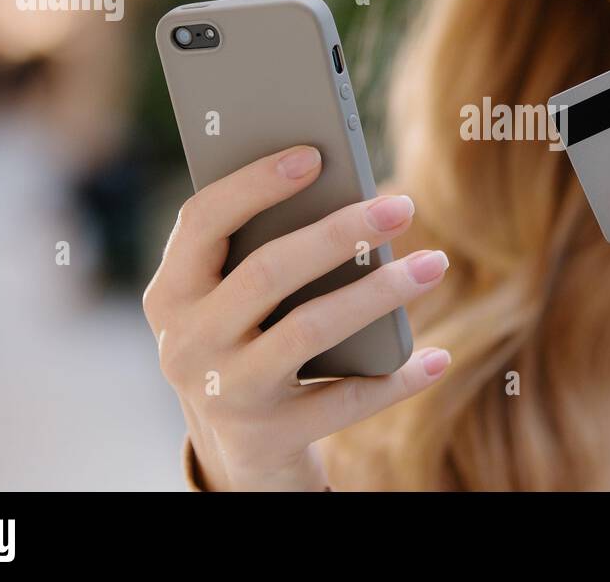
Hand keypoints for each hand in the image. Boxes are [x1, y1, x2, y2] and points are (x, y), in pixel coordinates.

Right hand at [143, 145, 451, 490]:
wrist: (237, 454)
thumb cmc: (250, 345)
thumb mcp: (236, 303)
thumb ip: (263, 251)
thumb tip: (347, 194)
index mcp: (170, 293)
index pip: (201, 221)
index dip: (254, 184)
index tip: (315, 155)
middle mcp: (186, 343)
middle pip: (267, 272)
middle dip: (339, 232)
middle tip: (402, 206)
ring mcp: (224, 394)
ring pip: (309, 330)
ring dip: (379, 293)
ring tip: (435, 264)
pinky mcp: (267, 439)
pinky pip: (344, 401)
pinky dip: (396, 379)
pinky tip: (438, 357)